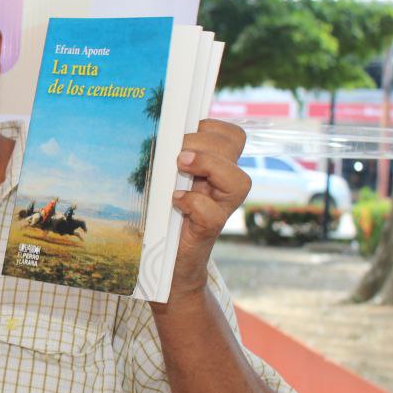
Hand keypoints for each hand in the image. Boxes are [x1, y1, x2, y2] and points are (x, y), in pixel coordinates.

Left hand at [168, 119, 249, 298]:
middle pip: (234, 148)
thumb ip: (168, 160)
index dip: (212, 127)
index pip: (232, 136)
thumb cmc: (163, 217)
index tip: (185, 133)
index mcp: (216, 169)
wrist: (168, 265)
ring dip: (208, 165)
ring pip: (239, 181)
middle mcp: (223, 186)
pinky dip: (193, 202)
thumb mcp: (165, 181)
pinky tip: (176, 200)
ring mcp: (220, 209)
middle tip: (176, 154)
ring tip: (180, 166)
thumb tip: (153, 134)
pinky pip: (211, 213)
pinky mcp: (208, 232)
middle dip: (203, 141)